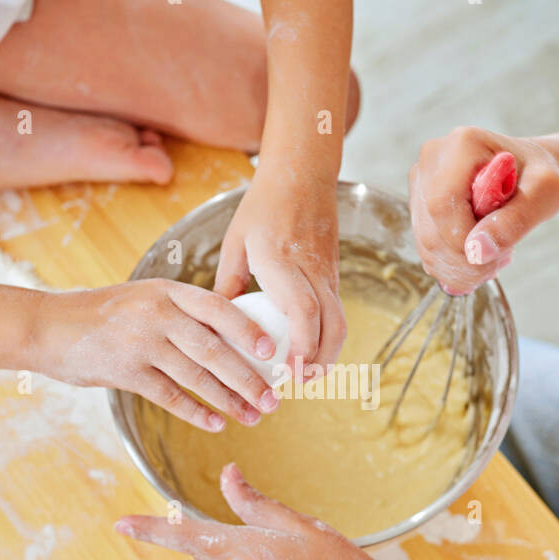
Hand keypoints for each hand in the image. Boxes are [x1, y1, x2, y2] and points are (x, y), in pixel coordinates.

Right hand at [36, 281, 280, 430]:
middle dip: (248, 378)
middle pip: (215, 349)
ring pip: (197, 376)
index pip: (219, 308)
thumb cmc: (104, 314)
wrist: (49, 327)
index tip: (272, 353)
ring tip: (253, 417)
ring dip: (229, 400)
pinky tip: (216, 424)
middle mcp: (157, 313)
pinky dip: (195, 412)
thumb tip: (233, 335)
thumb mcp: (145, 298)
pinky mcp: (126, 372)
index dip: (249, 331)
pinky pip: (169, 396)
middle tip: (273, 400)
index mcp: (167, 291)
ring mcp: (141, 343)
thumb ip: (182, 312)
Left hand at [215, 162, 346, 364]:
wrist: (302, 176)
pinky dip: (328, 337)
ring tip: (309, 376)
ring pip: (340, 320)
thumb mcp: (235, 242)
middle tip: (300, 383)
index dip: (303, 345)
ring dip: (329, 353)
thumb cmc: (263, 207)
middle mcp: (311, 269)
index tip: (292, 370)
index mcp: (282, 261)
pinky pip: (337, 312)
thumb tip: (218, 323)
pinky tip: (313, 353)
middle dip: (320, 360)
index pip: (304, 310)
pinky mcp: (333, 274)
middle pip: (331, 323)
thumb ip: (228, 283)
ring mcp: (327, 272)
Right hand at [409, 127, 558, 294]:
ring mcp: (421, 182)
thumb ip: (515, 221)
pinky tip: (479, 255)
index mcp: (461, 145)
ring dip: (460, 268)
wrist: (529, 173)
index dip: (463, 242)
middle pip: (430, 231)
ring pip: (426, 245)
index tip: (497, 255)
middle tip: (499, 261)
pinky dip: (453, 266)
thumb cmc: (540, 177)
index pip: (442, 206)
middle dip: (465, 261)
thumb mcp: (545, 194)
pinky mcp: (419, 203)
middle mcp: (433, 159)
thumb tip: (477, 251)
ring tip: (493, 258)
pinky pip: (427, 249)